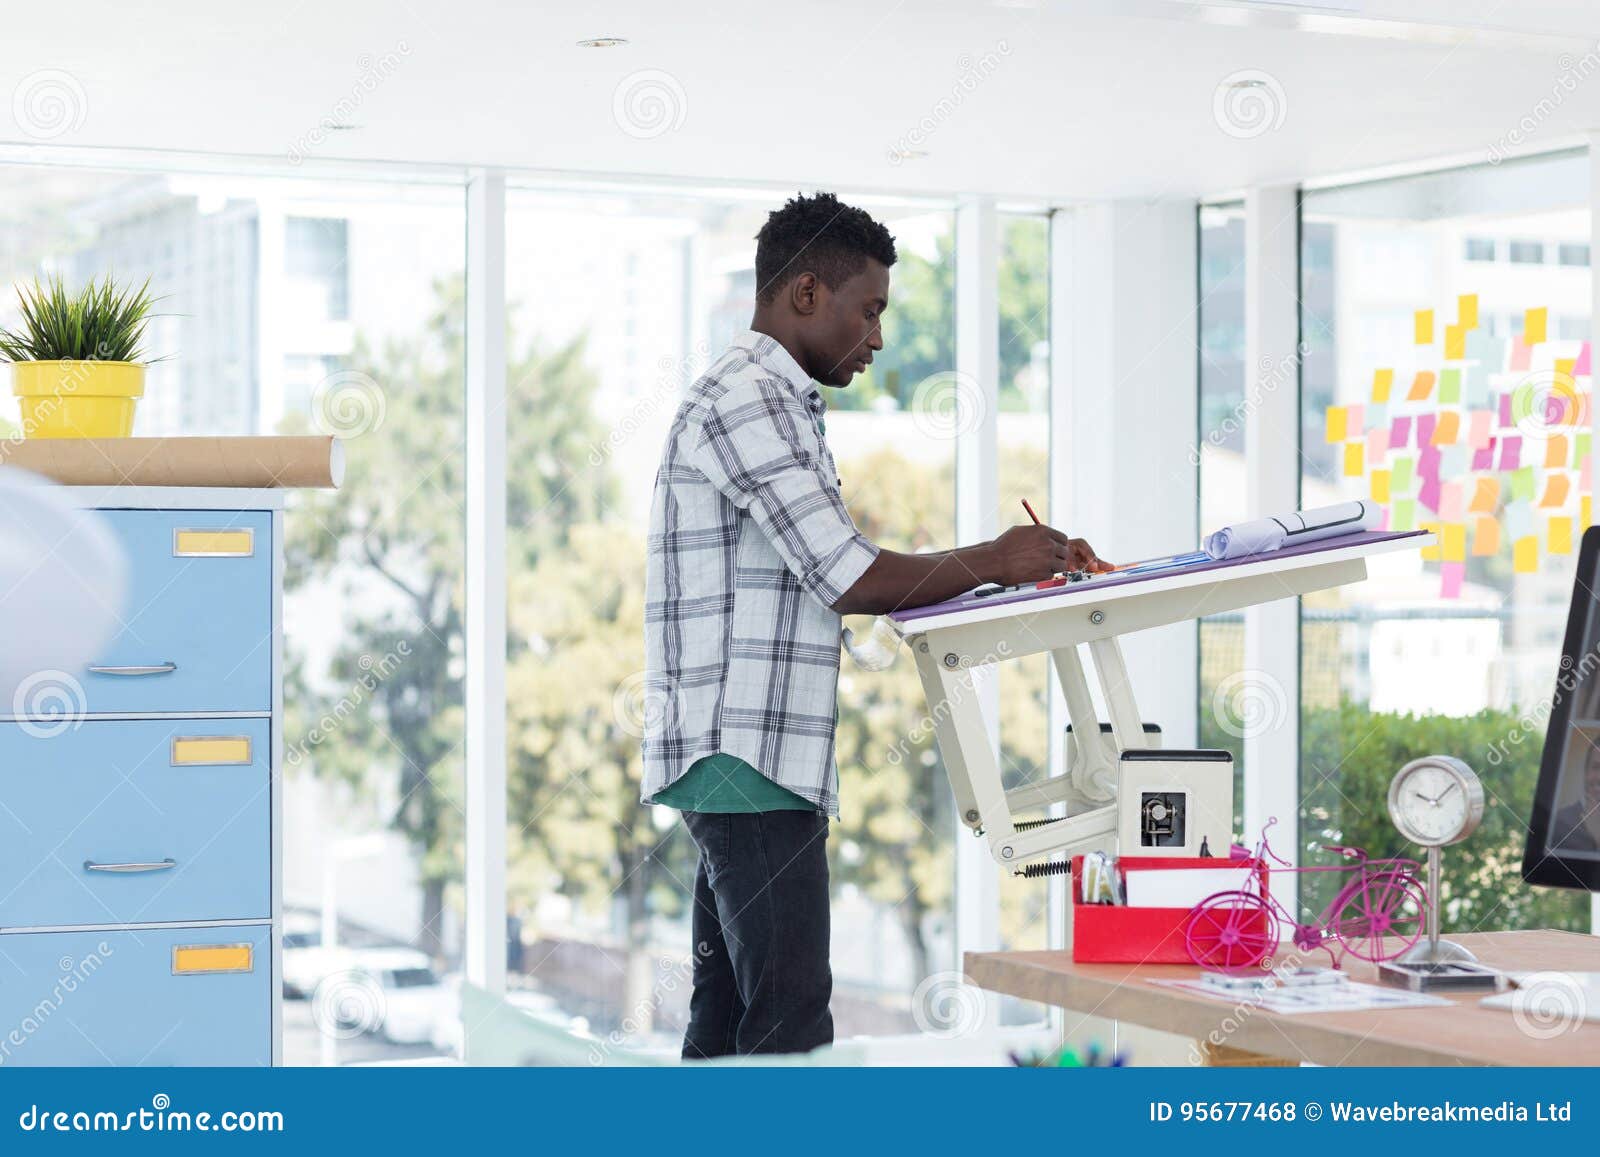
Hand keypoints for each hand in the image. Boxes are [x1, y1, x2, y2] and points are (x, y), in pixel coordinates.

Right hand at [985, 524, 1111, 585]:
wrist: (994, 562)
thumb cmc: (1003, 546)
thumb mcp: (1021, 531)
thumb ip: (1036, 533)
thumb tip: (1046, 536)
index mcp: (1043, 531)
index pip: (1063, 538)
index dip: (1059, 545)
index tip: (1055, 549)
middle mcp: (1048, 544)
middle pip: (1064, 552)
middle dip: (1058, 556)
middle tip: (1049, 560)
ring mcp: (1048, 560)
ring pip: (1061, 565)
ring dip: (1054, 567)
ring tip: (1041, 567)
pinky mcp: (1044, 574)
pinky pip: (1051, 575)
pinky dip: (1045, 575)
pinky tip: (1033, 573)